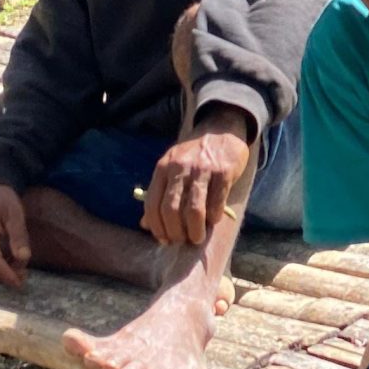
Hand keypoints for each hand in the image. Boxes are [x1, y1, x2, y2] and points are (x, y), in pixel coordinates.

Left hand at [145, 117, 251, 245]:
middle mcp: (180, 167)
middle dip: (176, 232)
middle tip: (182, 240)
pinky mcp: (224, 171)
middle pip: (171, 209)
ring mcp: (202, 169)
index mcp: (163, 168)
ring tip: (198, 237)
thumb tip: (144, 225)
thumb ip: (159, 194)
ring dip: (195, 230)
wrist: (221, 127)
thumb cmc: (194, 154)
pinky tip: (214, 219)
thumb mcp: (172, 168)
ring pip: (194, 209)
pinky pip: (216, 202)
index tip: (164, 240)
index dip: (156, 226)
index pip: (152, 203)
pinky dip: (214, 216)